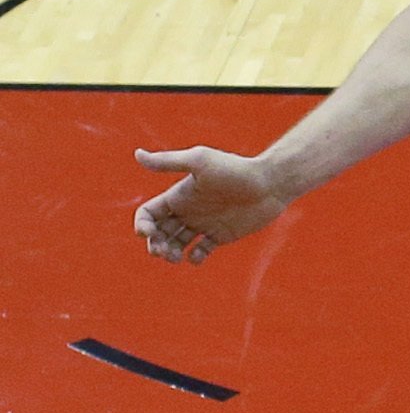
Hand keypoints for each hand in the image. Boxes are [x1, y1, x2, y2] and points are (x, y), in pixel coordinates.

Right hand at [133, 147, 289, 263]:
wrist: (270, 183)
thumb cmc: (235, 169)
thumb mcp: (199, 162)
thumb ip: (168, 161)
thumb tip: (137, 154)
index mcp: (178, 195)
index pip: (148, 214)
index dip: (142, 225)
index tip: (148, 233)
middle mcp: (189, 210)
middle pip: (159, 232)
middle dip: (154, 245)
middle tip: (163, 251)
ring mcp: (204, 223)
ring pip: (176, 244)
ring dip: (170, 253)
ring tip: (176, 256)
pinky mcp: (221, 235)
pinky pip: (200, 251)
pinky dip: (194, 258)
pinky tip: (197, 255)